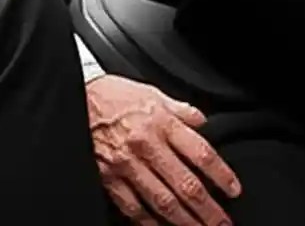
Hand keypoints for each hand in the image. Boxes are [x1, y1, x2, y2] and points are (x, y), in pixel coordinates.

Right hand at [85, 75, 241, 224]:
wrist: (71, 97)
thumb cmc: (111, 96)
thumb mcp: (150, 93)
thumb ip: (180, 109)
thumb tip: (202, 122)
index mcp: (160, 122)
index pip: (201, 154)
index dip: (222, 175)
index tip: (233, 189)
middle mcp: (146, 145)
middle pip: (187, 184)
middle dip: (210, 209)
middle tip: (224, 223)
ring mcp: (126, 165)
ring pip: (163, 201)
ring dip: (186, 221)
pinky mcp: (108, 177)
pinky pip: (133, 207)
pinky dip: (150, 223)